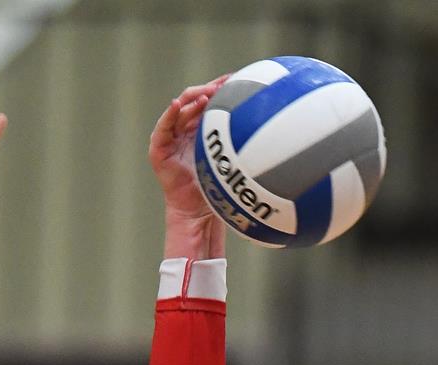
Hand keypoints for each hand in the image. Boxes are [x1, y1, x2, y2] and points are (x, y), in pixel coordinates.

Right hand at [150, 78, 227, 260]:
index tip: (238, 77)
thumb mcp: (234, 163)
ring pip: (179, 109)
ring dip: (192, 98)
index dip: (222, 88)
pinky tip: (177, 104)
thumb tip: (279, 133)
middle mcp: (185, 130)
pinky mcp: (158, 149)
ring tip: (207, 93)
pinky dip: (169, 114)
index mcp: (201, 130)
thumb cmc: (218, 189)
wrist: (199, 213)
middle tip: (225, 82)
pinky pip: (163, 127)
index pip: (210, 102)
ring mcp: (170, 138)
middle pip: (194, 101)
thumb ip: (244, 147)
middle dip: (209, 88)